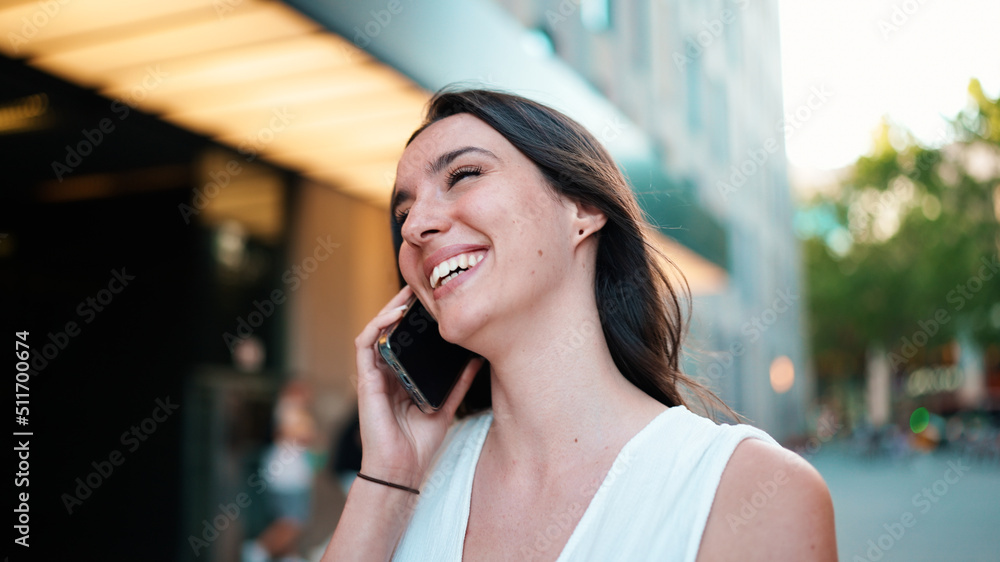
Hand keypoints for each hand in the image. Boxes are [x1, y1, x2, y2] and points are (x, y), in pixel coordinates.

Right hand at [353, 286, 482, 489]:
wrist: (403, 469)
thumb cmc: (420, 442)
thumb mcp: (447, 405)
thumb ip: (459, 382)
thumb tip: (478, 358)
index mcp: (404, 374)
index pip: (407, 338)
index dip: (417, 317)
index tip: (436, 300)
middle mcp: (387, 371)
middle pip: (391, 330)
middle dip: (404, 306)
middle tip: (423, 287)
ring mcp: (374, 374)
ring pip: (376, 331)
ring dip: (389, 310)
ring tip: (407, 295)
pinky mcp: (365, 380)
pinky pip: (364, 345)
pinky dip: (376, 327)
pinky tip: (393, 317)